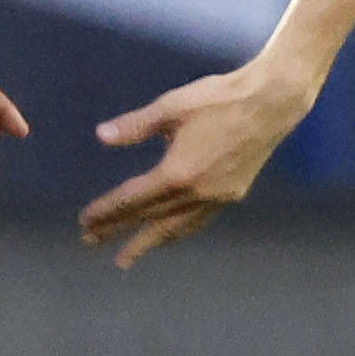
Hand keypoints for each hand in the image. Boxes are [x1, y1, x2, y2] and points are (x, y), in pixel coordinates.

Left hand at [79, 66, 311, 268]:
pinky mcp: (233, 194)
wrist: (270, 102)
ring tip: (127, 256)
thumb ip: (135, 126)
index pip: (132, 199)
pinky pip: (198, 221)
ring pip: (176, 228)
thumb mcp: (171, 107)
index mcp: (177, 173)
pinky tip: (170, 234)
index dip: (106, 211)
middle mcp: (197, 193)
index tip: (84, 221)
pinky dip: (178, 231)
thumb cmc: (218, 99)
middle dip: (118, 231)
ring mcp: (217, 197)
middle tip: (89, 242)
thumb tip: (101, 136)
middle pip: (149, 218)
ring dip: (149, 242)